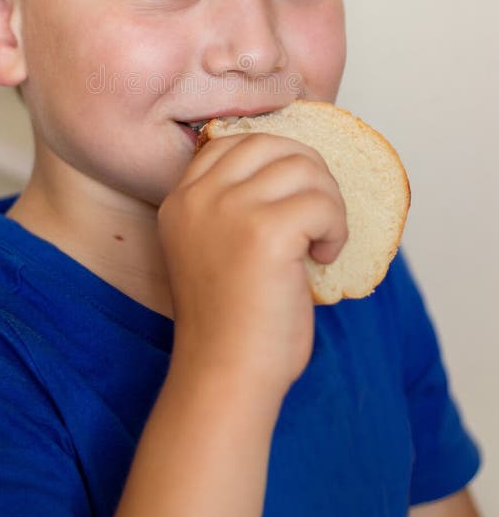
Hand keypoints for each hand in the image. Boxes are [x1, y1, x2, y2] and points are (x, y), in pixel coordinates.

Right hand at [158, 132, 347, 396]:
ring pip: (304, 167)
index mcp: (181, 199)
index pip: (233, 140)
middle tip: (317, 217)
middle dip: (309, 173)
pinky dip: (336, 229)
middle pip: (272, 143)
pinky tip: (322, 258)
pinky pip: (322, 204)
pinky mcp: (265, 231)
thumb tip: (293, 165)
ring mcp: (229, 210)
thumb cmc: (230, 321)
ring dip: (328, 203)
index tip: (292, 195)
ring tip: (320, 242)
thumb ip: (232, 204)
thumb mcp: (212, 247)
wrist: (226, 376)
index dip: (275, 158)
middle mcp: (198, 197)